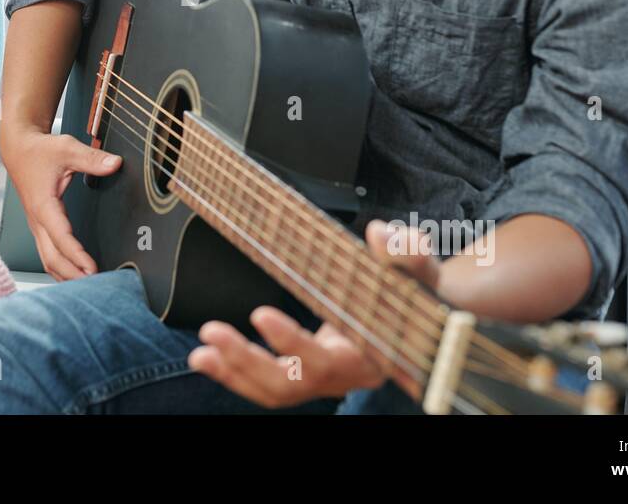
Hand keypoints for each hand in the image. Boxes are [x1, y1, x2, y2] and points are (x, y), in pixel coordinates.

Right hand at [0, 126, 120, 280]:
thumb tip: (115, 164)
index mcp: (43, 206)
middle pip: (52, 258)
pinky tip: (75, 275)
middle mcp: (37, 221)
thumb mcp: (67, 148)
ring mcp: (37, 226)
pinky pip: (48, 254)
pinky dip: (61, 268)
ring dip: (66, 275)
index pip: (61, 238)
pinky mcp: (39, 227)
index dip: (77, 256)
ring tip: (89, 285)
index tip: (93, 269)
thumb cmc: (40, 151)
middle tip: (96, 285)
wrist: (18, 149)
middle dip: (72, 274)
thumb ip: (92, 158)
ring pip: (48, 260)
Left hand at [187, 219, 445, 407]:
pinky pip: (270, 386)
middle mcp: (345, 375)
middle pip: (292, 383)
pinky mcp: (309, 375)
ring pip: (276, 391)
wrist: (426, 324)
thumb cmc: (417, 294)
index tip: (261, 315)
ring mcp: (325, 379)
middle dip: (248, 361)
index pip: (329, 360)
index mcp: (370, 353)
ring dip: (234, 373)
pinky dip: (236, 374)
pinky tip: (208, 358)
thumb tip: (381, 235)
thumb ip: (407, 254)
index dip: (294, 344)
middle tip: (212, 333)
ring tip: (201, 352)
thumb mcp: (420, 269)